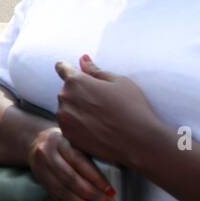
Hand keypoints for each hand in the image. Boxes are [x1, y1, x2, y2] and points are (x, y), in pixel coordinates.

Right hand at [27, 126, 115, 200]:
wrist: (35, 143)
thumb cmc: (66, 141)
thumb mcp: (75, 139)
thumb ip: (89, 149)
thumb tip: (119, 165)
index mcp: (58, 142)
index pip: (78, 162)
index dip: (95, 178)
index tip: (112, 192)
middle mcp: (47, 156)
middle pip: (71, 180)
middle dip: (94, 197)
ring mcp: (43, 172)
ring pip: (65, 194)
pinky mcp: (44, 186)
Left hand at [55, 55, 163, 169]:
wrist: (138, 142)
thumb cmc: (132, 107)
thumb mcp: (118, 82)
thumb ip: (95, 70)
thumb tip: (82, 59)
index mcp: (75, 80)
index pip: (62, 68)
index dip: (67, 69)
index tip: (73, 72)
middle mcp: (64, 97)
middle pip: (66, 90)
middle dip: (78, 93)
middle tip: (101, 103)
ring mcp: (64, 117)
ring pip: (66, 108)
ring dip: (77, 110)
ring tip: (101, 118)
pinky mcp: (67, 135)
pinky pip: (69, 125)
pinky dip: (78, 126)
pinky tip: (97, 129)